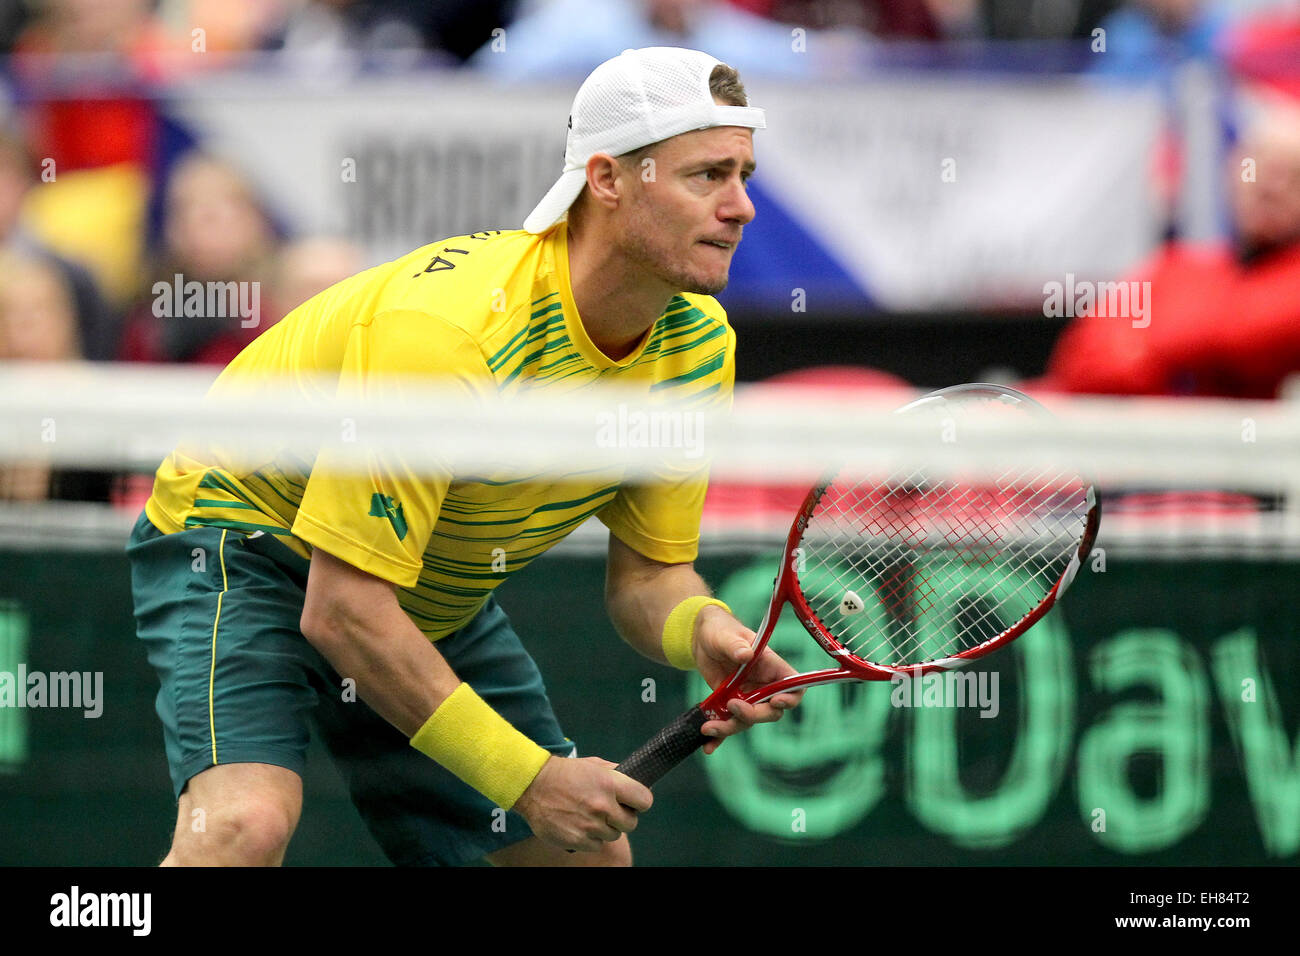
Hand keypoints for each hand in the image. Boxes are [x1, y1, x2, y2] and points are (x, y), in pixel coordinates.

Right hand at [513, 755, 652, 851]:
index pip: (644, 800)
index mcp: (610, 784)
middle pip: (631, 823)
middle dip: (622, 818)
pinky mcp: (577, 840)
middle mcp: (603, 806)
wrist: (533, 785)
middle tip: (609, 811)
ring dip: (605, 828)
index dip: (639, 801)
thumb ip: (615, 772)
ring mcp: (590, 825)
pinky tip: (580, 825)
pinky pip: (596, 845)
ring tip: (590, 816)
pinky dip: (591, 838)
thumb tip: (636, 780)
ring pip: (613, 836)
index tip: (633, 801)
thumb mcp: (593, 764)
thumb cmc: (565, 773)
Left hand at [692, 604, 802, 753]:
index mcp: (771, 666)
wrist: (701, 639)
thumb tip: (745, 655)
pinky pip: (729, 724)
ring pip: (747, 721)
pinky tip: (708, 745)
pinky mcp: (729, 704)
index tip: (775, 702)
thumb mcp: (725, 635)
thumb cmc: (720, 630)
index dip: (790, 698)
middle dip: (753, 715)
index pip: (793, 685)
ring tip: (708, 727)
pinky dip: (720, 737)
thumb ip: (735, 645)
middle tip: (732, 706)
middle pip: (770, 711)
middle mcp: (762, 685)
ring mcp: (746, 697)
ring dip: (729, 728)